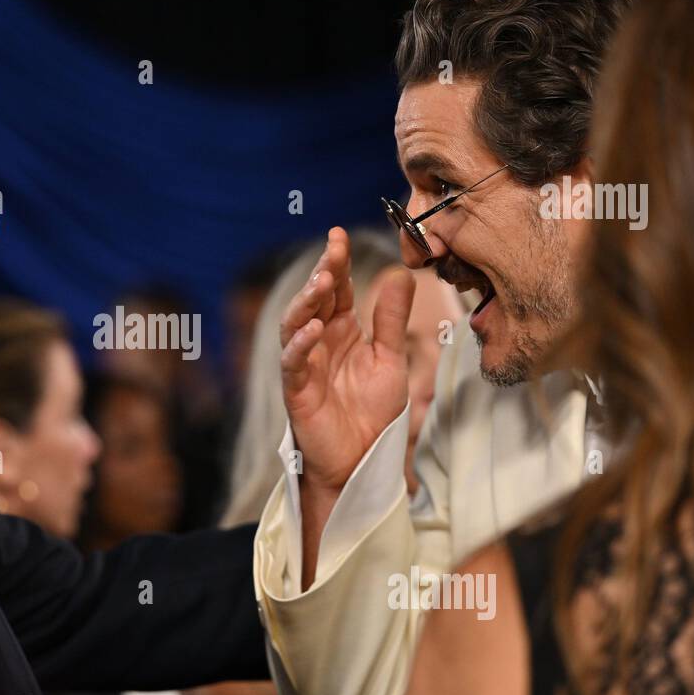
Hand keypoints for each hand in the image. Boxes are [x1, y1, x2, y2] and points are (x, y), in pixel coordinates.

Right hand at [281, 227, 414, 494]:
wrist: (361, 460)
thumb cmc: (372, 412)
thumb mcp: (392, 359)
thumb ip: (392, 320)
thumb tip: (401, 274)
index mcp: (341, 330)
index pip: (336, 289)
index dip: (336, 262)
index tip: (339, 235)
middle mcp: (319, 342)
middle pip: (313, 300)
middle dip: (321, 273)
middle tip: (333, 250)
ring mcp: (304, 365)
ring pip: (295, 325)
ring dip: (306, 302)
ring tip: (321, 282)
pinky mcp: (297, 391)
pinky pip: (292, 363)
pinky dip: (299, 345)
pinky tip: (312, 329)